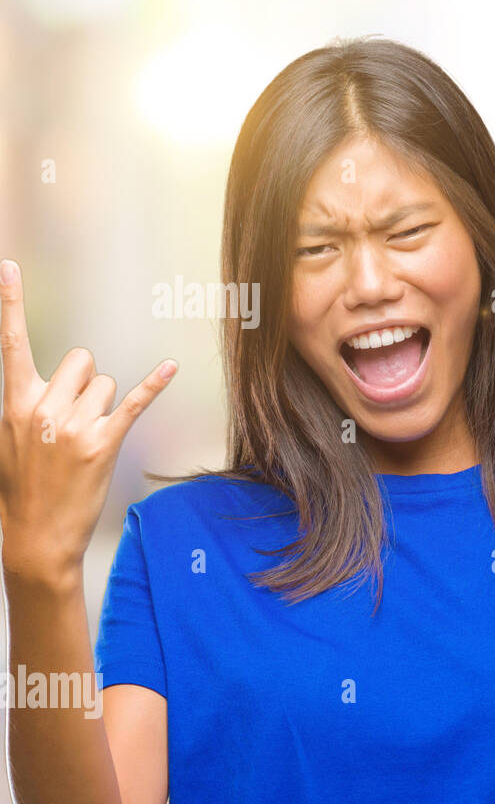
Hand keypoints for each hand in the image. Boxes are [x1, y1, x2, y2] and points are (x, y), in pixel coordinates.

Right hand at [0, 259, 177, 579]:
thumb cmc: (24, 487)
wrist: (35, 535)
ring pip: (104, 383)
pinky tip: (170, 368)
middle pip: (80, 360)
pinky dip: (153, 384)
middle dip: (84, 381)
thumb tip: (46, 384)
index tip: (10, 268)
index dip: (10, 304)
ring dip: (103, 403)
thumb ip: (27, 404)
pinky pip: (133, 403)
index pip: (11, 343)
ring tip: (87, 439)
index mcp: (15, 403)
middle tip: (77, 416)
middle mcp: (43, 408)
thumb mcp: (11, 438)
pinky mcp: (103, 443)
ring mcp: (73, 426)